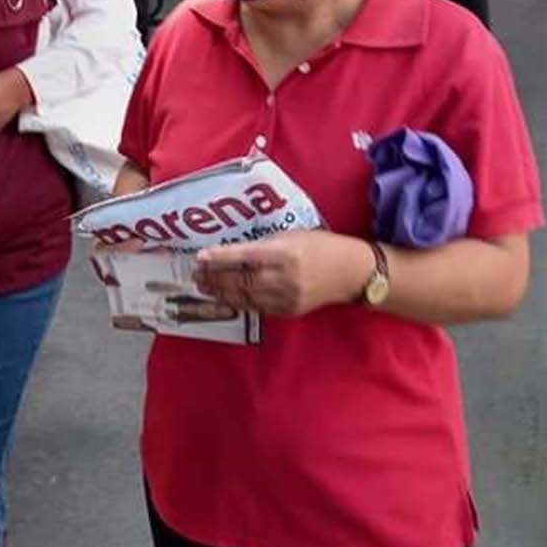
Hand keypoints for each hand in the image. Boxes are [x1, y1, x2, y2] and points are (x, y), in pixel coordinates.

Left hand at [193, 230, 371, 317]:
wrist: (350, 272)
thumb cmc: (320, 246)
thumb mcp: (292, 235)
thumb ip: (264, 244)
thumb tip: (232, 251)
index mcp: (285, 253)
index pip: (245, 257)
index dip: (220, 258)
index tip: (200, 257)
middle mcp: (284, 277)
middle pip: (241, 281)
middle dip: (215, 278)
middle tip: (196, 274)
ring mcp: (287, 298)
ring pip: (246, 298)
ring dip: (222, 292)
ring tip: (204, 286)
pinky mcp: (289, 311)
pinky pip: (257, 308)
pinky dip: (239, 302)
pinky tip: (227, 296)